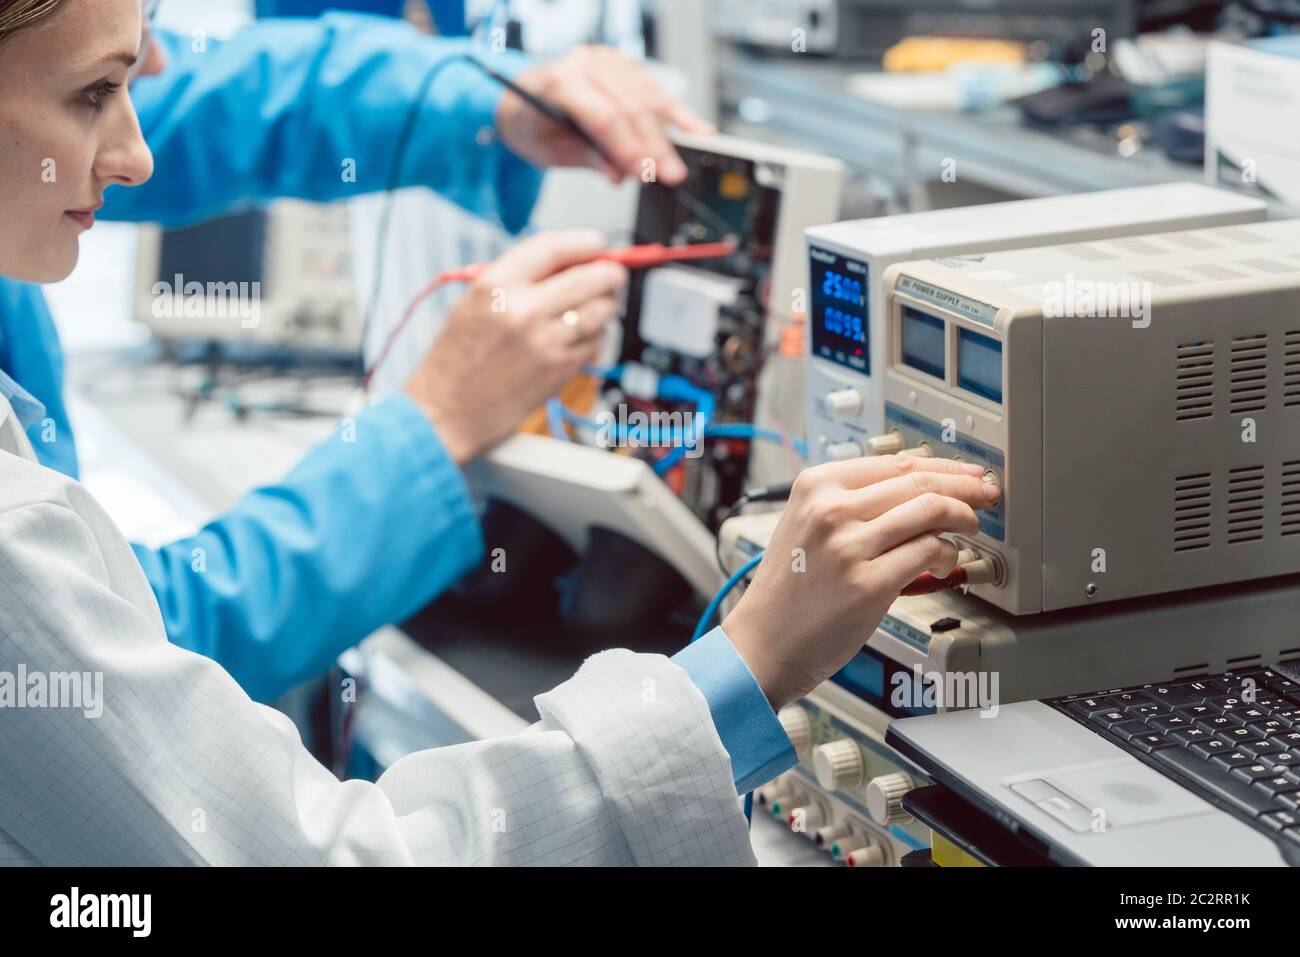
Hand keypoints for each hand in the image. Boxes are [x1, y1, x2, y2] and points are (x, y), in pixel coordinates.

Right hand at [403, 230, 626, 464]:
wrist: (447, 410)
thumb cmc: (458, 356)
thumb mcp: (476, 301)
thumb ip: (521, 277)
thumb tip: (572, 260)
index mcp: (496, 285)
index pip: (554, 247)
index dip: (584, 242)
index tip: (597, 244)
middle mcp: (523, 311)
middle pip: (591, 277)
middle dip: (610, 273)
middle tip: (611, 275)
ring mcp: (546, 342)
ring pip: (602, 311)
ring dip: (606, 305)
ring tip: (593, 307)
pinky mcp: (560, 370)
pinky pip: (596, 342)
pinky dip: (596, 335)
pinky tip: (578, 336)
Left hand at [495, 45, 713, 184]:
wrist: (518, 100)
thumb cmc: (531, 124)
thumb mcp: (551, 151)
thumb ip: (589, 160)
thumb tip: (621, 174)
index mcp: (561, 81)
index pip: (606, 116)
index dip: (630, 149)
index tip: (648, 175)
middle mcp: (586, 63)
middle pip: (631, 107)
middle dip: (655, 146)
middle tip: (671, 174)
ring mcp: (605, 60)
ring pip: (648, 96)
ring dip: (670, 131)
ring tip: (682, 159)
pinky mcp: (621, 65)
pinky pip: (653, 88)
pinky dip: (674, 111)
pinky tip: (695, 128)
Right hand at [721, 456, 1001, 709]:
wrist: (764, 641)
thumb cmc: (788, 589)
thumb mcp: (806, 524)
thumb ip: (851, 501)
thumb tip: (916, 487)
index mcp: (815, 486)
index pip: (895, 463)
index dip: (941, 465)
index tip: (964, 471)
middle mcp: (831, 510)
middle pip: (918, 482)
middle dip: (964, 484)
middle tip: (985, 492)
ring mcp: (849, 547)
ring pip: (930, 510)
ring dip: (963, 516)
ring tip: (971, 526)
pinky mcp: (869, 584)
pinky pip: (929, 552)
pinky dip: (948, 553)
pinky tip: (946, 561)